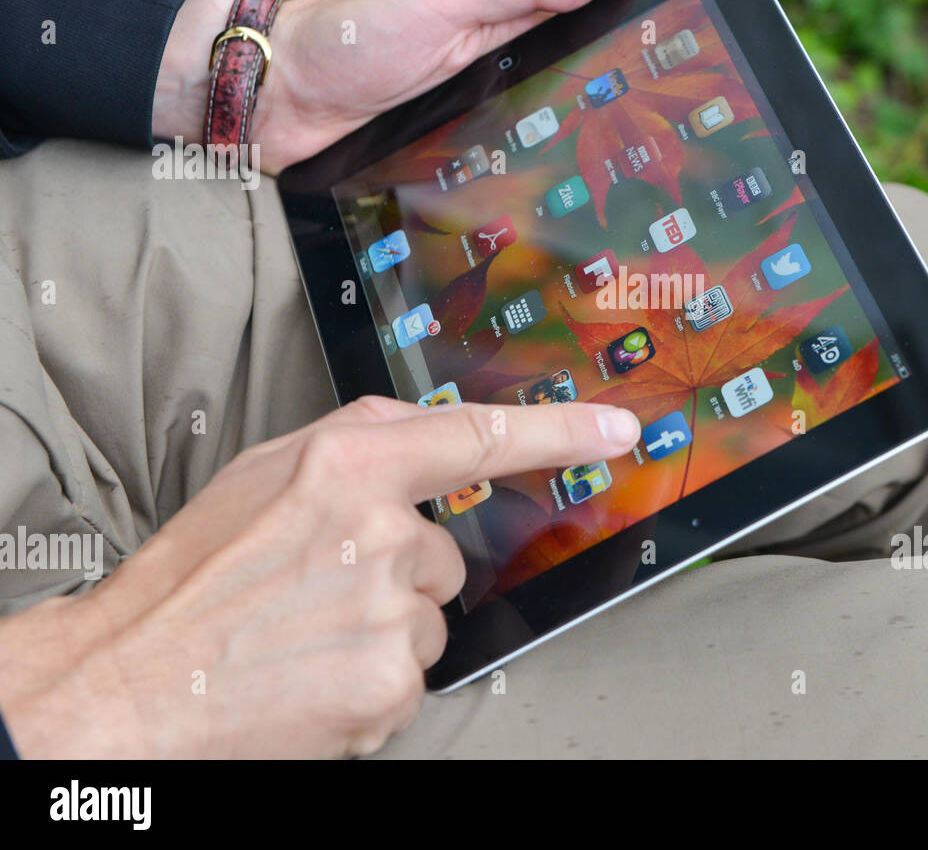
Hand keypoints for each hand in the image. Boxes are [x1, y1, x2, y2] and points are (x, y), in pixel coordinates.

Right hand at [0, 396, 639, 757]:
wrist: (127, 684)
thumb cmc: (190, 578)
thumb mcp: (261, 473)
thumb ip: (355, 440)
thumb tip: (423, 430)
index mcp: (347, 466)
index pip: (479, 436)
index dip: (560, 431)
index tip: (614, 429)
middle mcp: (380, 533)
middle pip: (445, 552)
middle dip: (398, 572)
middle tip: (321, 590)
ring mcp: (389, 611)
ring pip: (429, 617)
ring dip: (382, 628)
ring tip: (306, 635)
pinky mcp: (388, 682)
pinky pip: (411, 674)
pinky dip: (372, 678)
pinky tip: (314, 672)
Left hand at [152, 0, 625, 170]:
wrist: (278, 97)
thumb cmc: (358, 35)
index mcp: (502, 24)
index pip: (580, 27)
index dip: (624, 40)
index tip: (677, 65)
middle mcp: (495, 74)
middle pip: (567, 94)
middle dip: (609, 118)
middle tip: (661, 151)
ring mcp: (473, 122)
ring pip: (539, 142)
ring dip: (570, 163)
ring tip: (627, 195)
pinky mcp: (450, 165)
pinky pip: (499, 178)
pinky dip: (523, 192)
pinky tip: (557, 215)